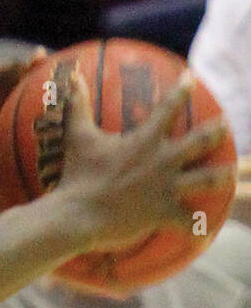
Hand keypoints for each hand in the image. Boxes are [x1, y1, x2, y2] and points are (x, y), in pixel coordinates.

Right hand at [55, 69, 234, 250]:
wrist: (80, 213)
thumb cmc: (78, 172)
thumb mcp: (77, 135)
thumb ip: (78, 105)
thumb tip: (72, 77)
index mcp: (144, 141)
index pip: (167, 109)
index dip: (181, 90)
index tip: (191, 77)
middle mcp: (162, 161)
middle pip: (199, 142)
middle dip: (216, 131)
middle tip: (226, 124)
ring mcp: (166, 188)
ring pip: (206, 180)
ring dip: (223, 176)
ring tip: (236, 171)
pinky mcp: (164, 213)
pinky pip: (188, 222)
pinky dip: (198, 227)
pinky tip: (207, 230)